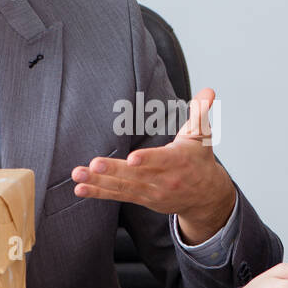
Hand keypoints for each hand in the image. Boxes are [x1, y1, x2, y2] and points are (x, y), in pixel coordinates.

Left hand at [71, 87, 234, 243]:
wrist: (205, 196)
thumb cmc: (199, 161)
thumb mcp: (202, 135)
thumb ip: (200, 112)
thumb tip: (208, 90)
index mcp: (178, 161)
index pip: (162, 160)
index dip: (148, 160)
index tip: (132, 159)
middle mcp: (163, 180)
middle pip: (135, 175)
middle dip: (112, 171)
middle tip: (93, 165)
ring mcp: (151, 192)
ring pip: (122, 186)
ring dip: (98, 181)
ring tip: (78, 174)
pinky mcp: (141, 198)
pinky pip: (117, 194)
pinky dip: (98, 192)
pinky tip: (80, 187)